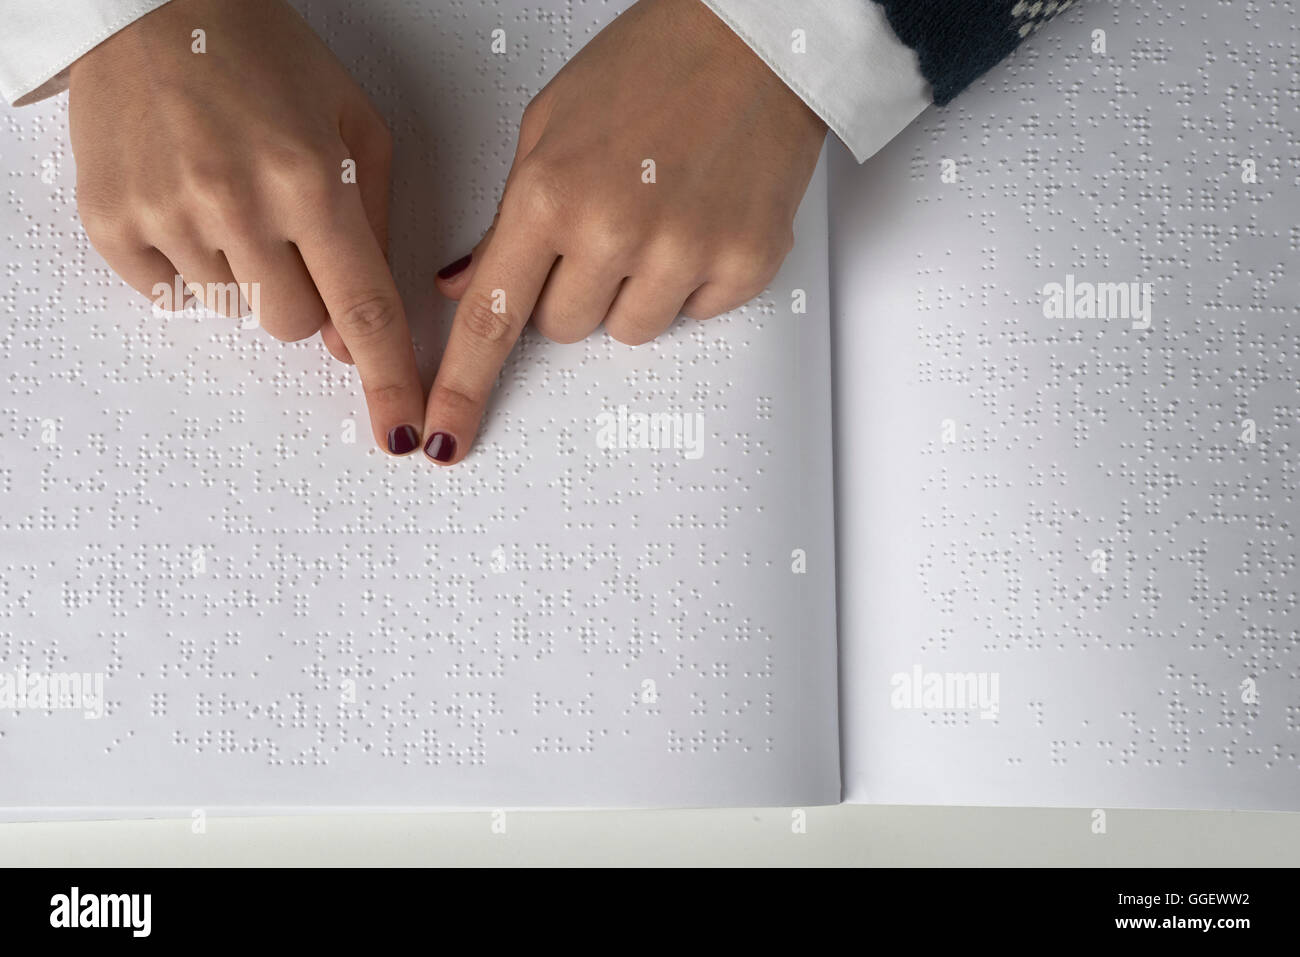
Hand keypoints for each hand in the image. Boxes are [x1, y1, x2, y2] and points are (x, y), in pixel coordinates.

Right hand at [69, 0, 425, 454]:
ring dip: (246, 274)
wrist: (149, 5)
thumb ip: (372, 228)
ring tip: (232, 197)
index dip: (388, 378)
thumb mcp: (352, 125)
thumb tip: (354, 334)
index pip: (363, 307)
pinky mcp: (109, 220)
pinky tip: (189, 202)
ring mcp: (165, 213)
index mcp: (308, 178)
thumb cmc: (263, 56)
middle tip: (291, 235)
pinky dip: (188, 264)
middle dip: (309, 300)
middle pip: (295, 326)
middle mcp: (236, 202)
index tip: (402, 431)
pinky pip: (166, 294)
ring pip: (233, 312)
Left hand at [422, 0, 826, 464]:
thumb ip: (506, 217)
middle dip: (569, 289)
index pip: (493, 318)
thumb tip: (470, 285)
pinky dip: (693, 279)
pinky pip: (696, 314)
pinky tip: (700, 216)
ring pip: (628, 331)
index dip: (461, 386)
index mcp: (551, 192)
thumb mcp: (549, 126)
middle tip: (600, 226)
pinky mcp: (745, 263)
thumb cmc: (652, 65)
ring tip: (656, 215)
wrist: (757, 39)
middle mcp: (616, 230)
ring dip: (631, 290)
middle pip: (562, 329)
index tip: (441, 435)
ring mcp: (686, 252)